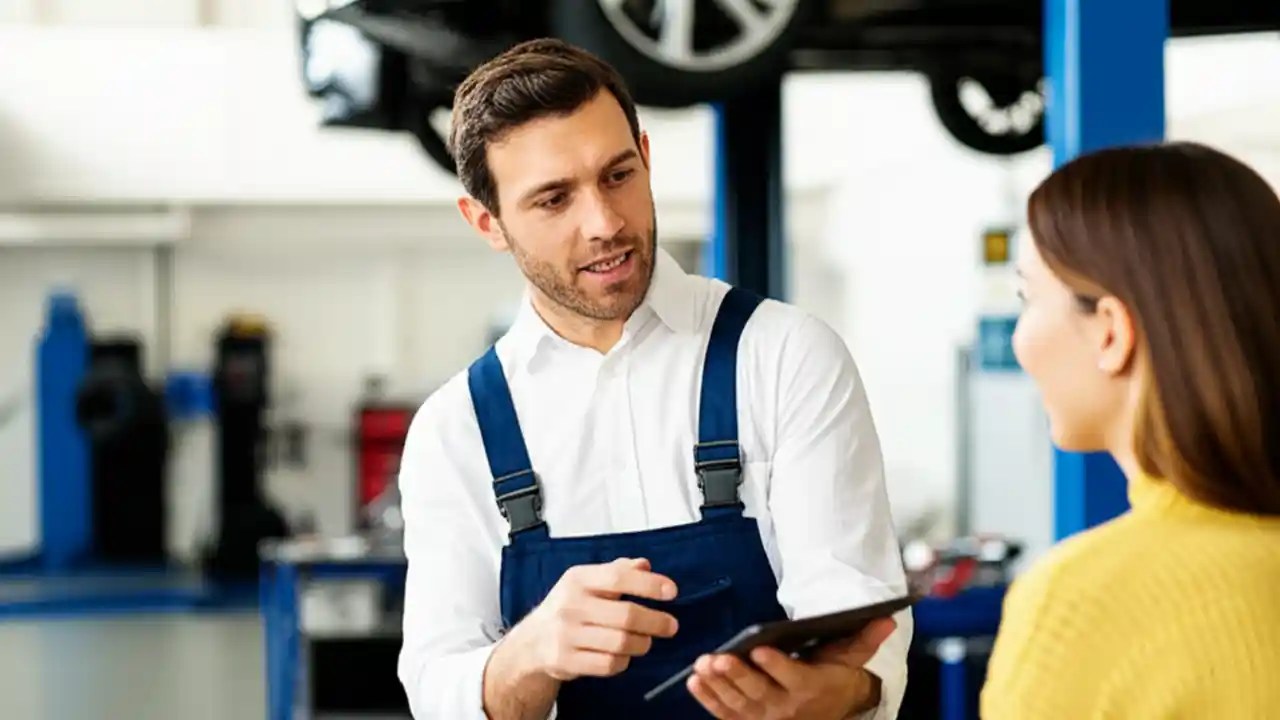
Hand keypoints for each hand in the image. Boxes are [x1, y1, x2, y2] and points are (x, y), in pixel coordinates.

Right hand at [514, 557, 680, 681]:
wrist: (532, 642)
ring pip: (620, 643)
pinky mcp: (566, 661)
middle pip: (625, 616)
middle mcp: (570, 605)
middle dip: (655, 622)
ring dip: (642, 643)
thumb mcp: (587, 582)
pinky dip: (624, 661)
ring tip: (646, 641)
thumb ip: (617, 571)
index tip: (672, 592)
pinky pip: (608, 664)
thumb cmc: (568, 607)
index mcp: (578, 580)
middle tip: (671, 626)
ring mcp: (566, 635)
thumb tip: (644, 565)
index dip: (648, 585)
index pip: (618, 577)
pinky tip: (624, 655)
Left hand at [687, 617, 895, 719]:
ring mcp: (763, 718)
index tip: (760, 651)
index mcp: (809, 688)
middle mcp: (785, 708)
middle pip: (758, 692)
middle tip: (720, 658)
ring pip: (737, 703)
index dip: (775, 666)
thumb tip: (887, 619)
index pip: (791, 677)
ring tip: (704, 665)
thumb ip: (865, 640)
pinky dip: (707, 700)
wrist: (826, 714)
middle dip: (737, 675)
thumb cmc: (831, 679)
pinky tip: (694, 682)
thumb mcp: (849, 661)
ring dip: (718, 685)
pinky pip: (724, 713)